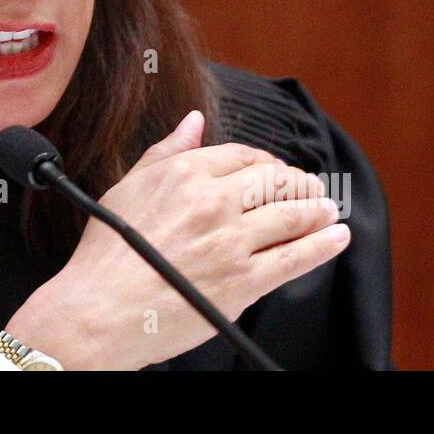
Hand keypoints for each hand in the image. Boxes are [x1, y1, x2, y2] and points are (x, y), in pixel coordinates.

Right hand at [5, 110, 349, 369]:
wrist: (98, 311)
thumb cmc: (106, 256)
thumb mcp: (127, 188)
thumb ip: (165, 151)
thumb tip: (193, 122)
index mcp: (184, 174)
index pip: (243, 156)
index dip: (266, 162)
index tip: (273, 170)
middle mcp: (212, 202)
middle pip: (274, 181)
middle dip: (298, 183)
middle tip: (309, 188)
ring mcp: (231, 242)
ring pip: (290, 215)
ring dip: (316, 209)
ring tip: (327, 209)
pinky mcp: (243, 281)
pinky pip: (295, 258)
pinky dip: (323, 245)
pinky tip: (335, 237)